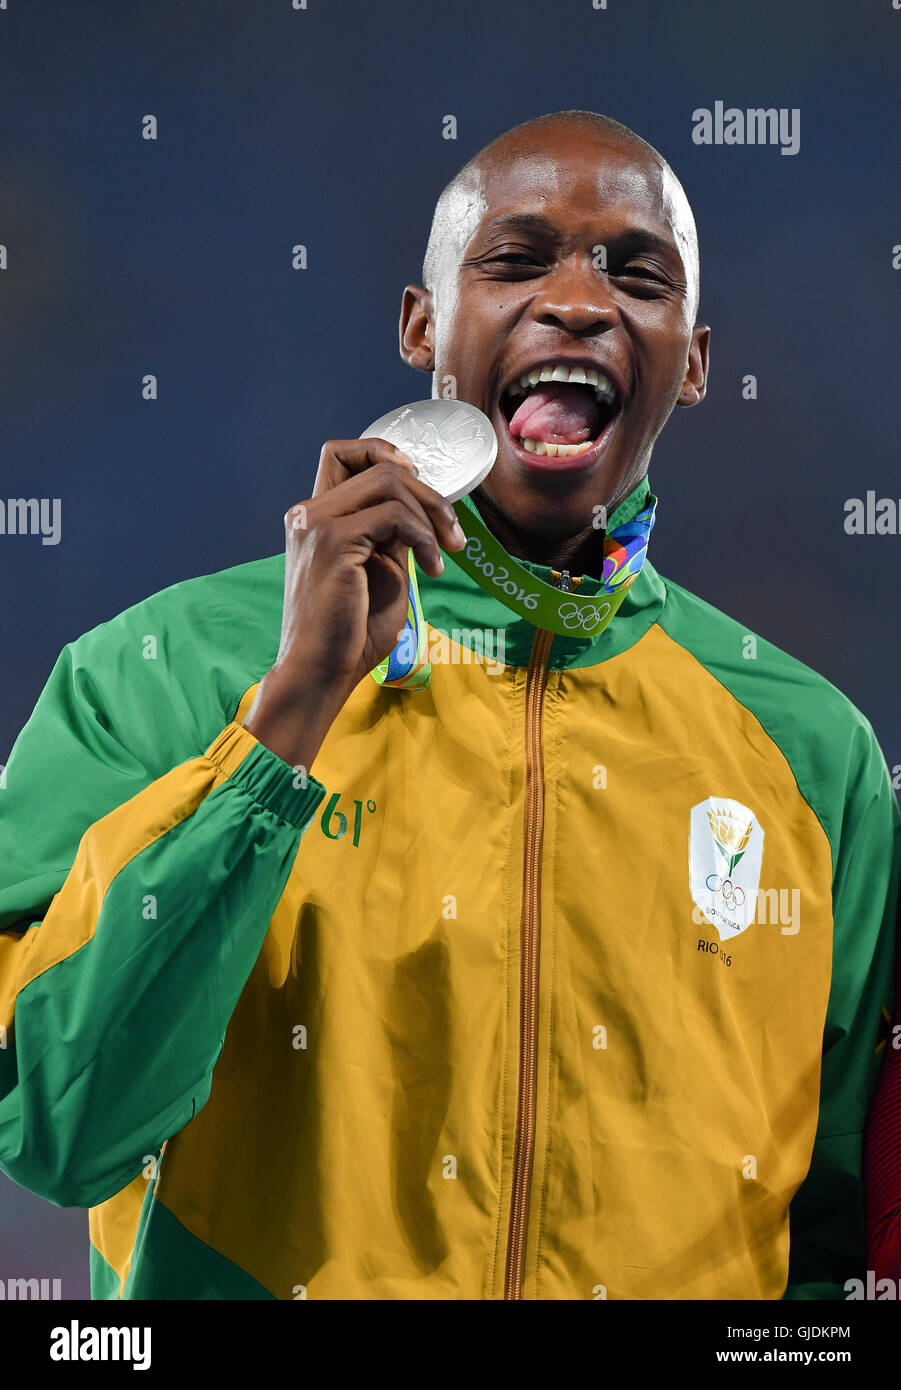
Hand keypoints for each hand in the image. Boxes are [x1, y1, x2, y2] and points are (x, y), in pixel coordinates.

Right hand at [242, 437, 465, 771]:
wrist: (321, 673)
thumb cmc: (350, 634)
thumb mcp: (381, 571)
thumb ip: (392, 535)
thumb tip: (423, 508)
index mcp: (313, 518)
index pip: (340, 453)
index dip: (383, 453)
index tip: (419, 484)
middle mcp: (308, 513)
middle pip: (378, 463)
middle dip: (428, 492)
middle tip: (454, 534)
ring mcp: (315, 523)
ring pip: (389, 481)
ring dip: (431, 514)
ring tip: (445, 554)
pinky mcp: (332, 541)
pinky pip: (393, 515)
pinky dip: (423, 536)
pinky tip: (432, 569)